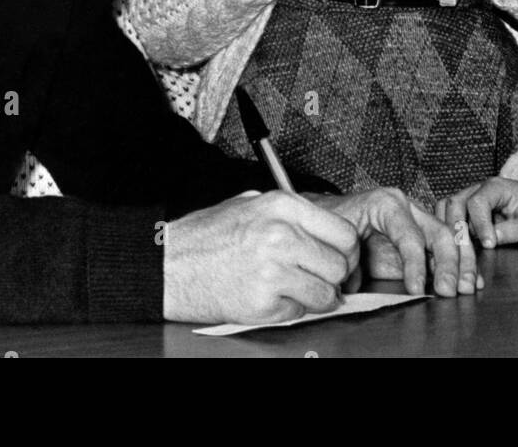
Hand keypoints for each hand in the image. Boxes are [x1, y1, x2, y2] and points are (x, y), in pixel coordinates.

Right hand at [162, 191, 359, 324]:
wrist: (170, 265)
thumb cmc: (206, 236)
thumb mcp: (251, 204)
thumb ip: (290, 213)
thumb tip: (324, 228)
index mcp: (283, 206)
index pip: (344, 233)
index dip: (347, 252)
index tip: (342, 259)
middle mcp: (282, 235)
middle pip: (340, 266)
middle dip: (336, 278)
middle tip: (322, 279)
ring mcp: (273, 270)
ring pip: (326, 294)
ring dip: (317, 297)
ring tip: (296, 290)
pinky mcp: (262, 301)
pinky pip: (299, 312)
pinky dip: (291, 309)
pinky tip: (273, 297)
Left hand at [315, 187, 479, 296]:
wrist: (328, 214)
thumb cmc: (333, 223)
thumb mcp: (337, 237)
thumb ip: (348, 259)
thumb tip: (356, 283)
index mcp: (387, 203)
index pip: (410, 236)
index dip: (415, 265)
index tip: (417, 289)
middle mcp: (408, 208)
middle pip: (439, 233)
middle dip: (449, 264)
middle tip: (451, 291)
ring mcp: (418, 221)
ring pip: (450, 239)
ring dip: (462, 265)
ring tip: (469, 288)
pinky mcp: (421, 237)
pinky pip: (446, 250)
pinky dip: (460, 266)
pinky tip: (472, 281)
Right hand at [435, 178, 517, 247]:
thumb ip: (515, 230)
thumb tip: (492, 240)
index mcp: (495, 187)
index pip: (477, 203)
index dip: (480, 225)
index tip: (489, 244)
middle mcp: (477, 189)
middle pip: (455, 203)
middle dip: (457, 228)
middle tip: (466, 251)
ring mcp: (468, 197)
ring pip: (446, 207)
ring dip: (448, 228)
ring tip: (458, 249)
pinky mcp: (464, 209)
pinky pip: (447, 215)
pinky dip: (446, 229)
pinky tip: (453, 246)